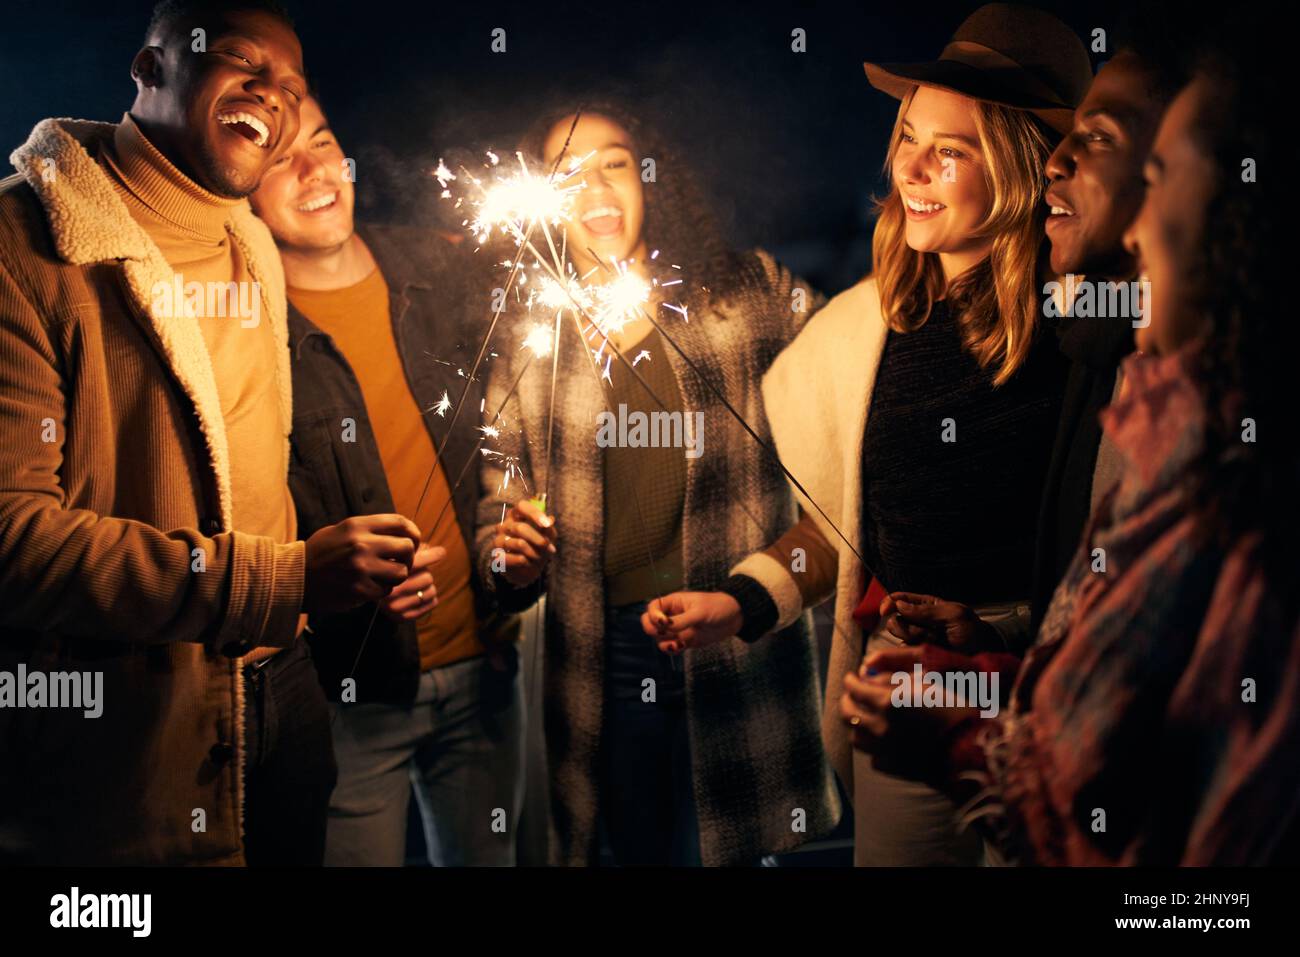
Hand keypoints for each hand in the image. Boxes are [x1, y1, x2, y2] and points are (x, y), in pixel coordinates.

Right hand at [303, 514, 420, 615]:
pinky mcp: (359, 589)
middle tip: (401, 563)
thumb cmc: (319, 554)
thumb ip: (368, 530)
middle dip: (409, 557)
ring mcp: (361, 568)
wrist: (292, 578)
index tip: (413, 541)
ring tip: (383, 577)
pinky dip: (381, 591)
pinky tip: (369, 587)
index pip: (400, 522)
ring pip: (401, 572)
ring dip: (396, 577)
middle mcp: (361, 544)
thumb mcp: (340, 531)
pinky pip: (386, 591)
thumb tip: (402, 532)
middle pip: (406, 547)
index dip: (413, 532)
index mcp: (357, 525)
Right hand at [379, 544, 445, 621]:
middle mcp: (389, 592)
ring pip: (432, 590)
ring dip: (429, 586)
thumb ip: (414, 552)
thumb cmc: (388, 572)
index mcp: (386, 574)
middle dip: (426, 573)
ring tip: (418, 586)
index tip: (442, 552)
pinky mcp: (404, 617)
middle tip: (416, 575)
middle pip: (427, 577)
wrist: (372, 600)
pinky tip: (420, 596)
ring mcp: (396, 607)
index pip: (416, 563)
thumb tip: (439, 551)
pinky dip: (431, 598)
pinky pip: (433, 602)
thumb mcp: (395, 558)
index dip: (431, 555)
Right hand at [492, 498, 556, 587]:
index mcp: (515, 515)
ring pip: (519, 544)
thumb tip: (550, 520)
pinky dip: (527, 562)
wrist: (525, 569)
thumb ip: (548, 528)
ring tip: (539, 557)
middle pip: (519, 528)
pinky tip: (529, 563)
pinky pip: (516, 558)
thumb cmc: (536, 547)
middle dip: (538, 538)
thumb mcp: (547, 536)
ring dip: (534, 552)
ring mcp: (498, 541)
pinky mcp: (497, 558)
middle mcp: (503, 526)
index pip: (521, 506)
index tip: (547, 524)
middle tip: (547, 546)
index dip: (534, 514)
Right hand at [641, 591, 742, 654]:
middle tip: (667, 632)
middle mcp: (671, 615)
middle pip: (649, 624)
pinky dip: (672, 650)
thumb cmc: (718, 607)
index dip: (653, 616)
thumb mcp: (700, 611)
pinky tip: (682, 646)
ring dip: (665, 642)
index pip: (652, 608)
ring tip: (680, 642)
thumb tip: (665, 626)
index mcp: (673, 602)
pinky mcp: (683, 641)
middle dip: (654, 630)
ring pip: (658, 638)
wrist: (734, 618)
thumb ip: (682, 620)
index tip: (664, 622)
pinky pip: (669, 647)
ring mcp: (677, 629)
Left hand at [839, 645, 976, 781]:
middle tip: (851, 695)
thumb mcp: (927, 682)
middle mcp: (879, 727)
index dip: (851, 680)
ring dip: (856, 724)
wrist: (970, 751)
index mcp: (887, 703)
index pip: (855, 689)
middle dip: (847, 700)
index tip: (852, 677)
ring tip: (863, 717)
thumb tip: (868, 671)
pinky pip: (872, 756)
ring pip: (855, 737)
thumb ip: (894, 675)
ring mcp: (883, 750)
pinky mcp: (891, 768)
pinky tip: (881, 740)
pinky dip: (872, 746)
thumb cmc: (955, 710)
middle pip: (848, 714)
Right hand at [879, 591, 999, 651]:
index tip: (886, 610)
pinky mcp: (918, 657)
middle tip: (930, 632)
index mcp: (925, 606)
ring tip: (936, 643)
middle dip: (908, 628)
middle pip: (894, 621)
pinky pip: (906, 654)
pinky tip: (931, 653)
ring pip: (900, 638)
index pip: (898, 599)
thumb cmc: (972, 631)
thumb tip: (899, 605)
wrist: (983, 656)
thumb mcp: (954, 615)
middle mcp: (917, 622)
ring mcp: (917, 641)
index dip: (888, 602)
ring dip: (916, 640)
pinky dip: (915, 653)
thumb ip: (926, 610)